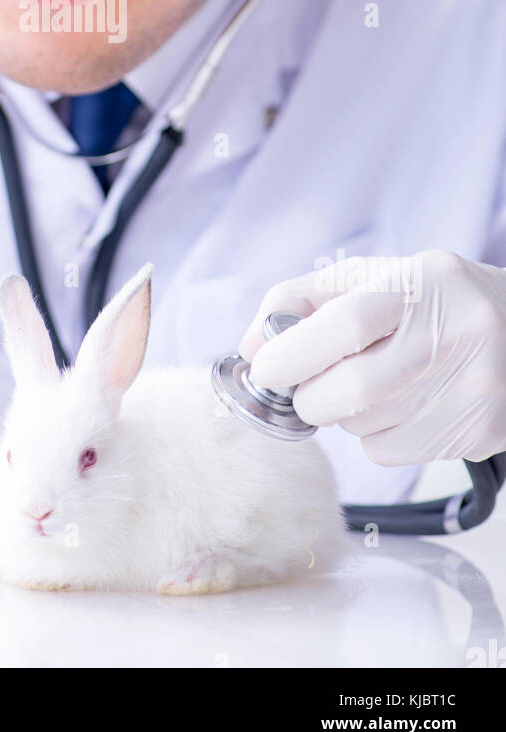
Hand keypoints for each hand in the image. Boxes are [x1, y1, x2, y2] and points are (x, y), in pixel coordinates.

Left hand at [236, 249, 505, 464]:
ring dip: (345, 413)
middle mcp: (457, 336)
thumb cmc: (427, 300)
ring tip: (373, 381)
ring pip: (366, 427)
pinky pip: (391, 453)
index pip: (347, 323)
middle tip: (306, 387)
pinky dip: (375, 435)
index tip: (264, 369)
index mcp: (425, 285)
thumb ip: (302, 301)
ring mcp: (474, 390)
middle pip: (352, 390)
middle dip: (310, 396)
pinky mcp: (481, 434)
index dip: (295, 352)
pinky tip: (402, 404)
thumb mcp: (369, 279)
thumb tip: (251, 348)